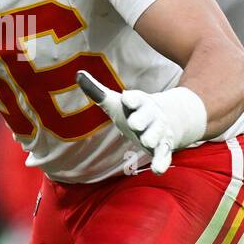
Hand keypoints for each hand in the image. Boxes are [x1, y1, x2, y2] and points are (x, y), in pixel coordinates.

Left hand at [76, 71, 207, 174]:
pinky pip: (164, 155)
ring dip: (152, 138)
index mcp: (139, 102)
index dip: (132, 99)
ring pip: (157, 135)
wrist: (165, 119)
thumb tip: (78, 74)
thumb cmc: (133, 111)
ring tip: (147, 142)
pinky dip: (161, 162)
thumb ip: (97, 91)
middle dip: (142, 119)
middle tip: (134, 123)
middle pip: (147, 116)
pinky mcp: (164, 147)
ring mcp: (159, 132)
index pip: (136, 99)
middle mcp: (151, 116)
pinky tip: (157, 170)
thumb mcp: (115, 102)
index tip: (126, 98)